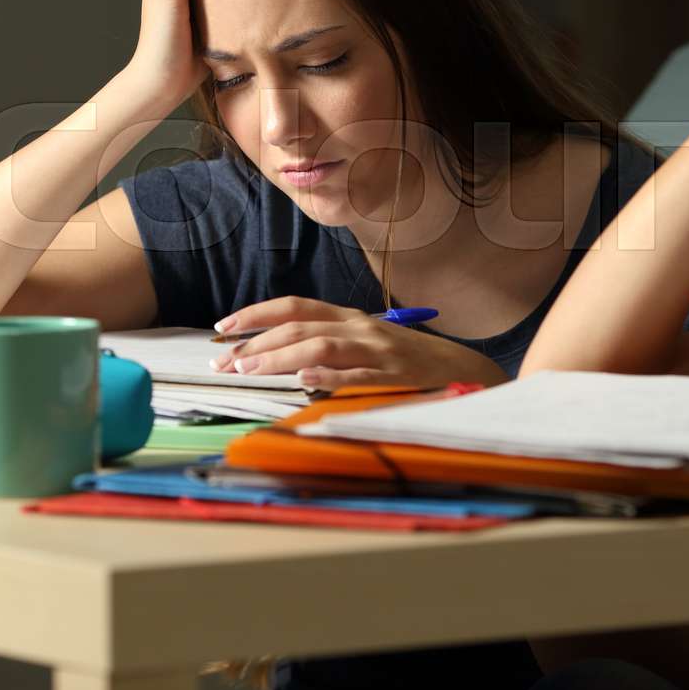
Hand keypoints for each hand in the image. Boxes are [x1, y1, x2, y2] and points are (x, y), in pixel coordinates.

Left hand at [209, 296, 509, 390]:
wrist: (464, 370)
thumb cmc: (408, 362)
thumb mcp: (366, 344)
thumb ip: (330, 346)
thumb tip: (281, 358)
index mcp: (351, 319)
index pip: (296, 307)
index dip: (257, 313)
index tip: (224, 327)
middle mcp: (361, 328)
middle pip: (301, 326)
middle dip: (257, 341)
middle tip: (225, 361)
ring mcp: (378, 351)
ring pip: (322, 346)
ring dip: (281, 357)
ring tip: (250, 369)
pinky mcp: (395, 378)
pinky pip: (358, 375)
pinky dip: (330, 376)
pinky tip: (306, 381)